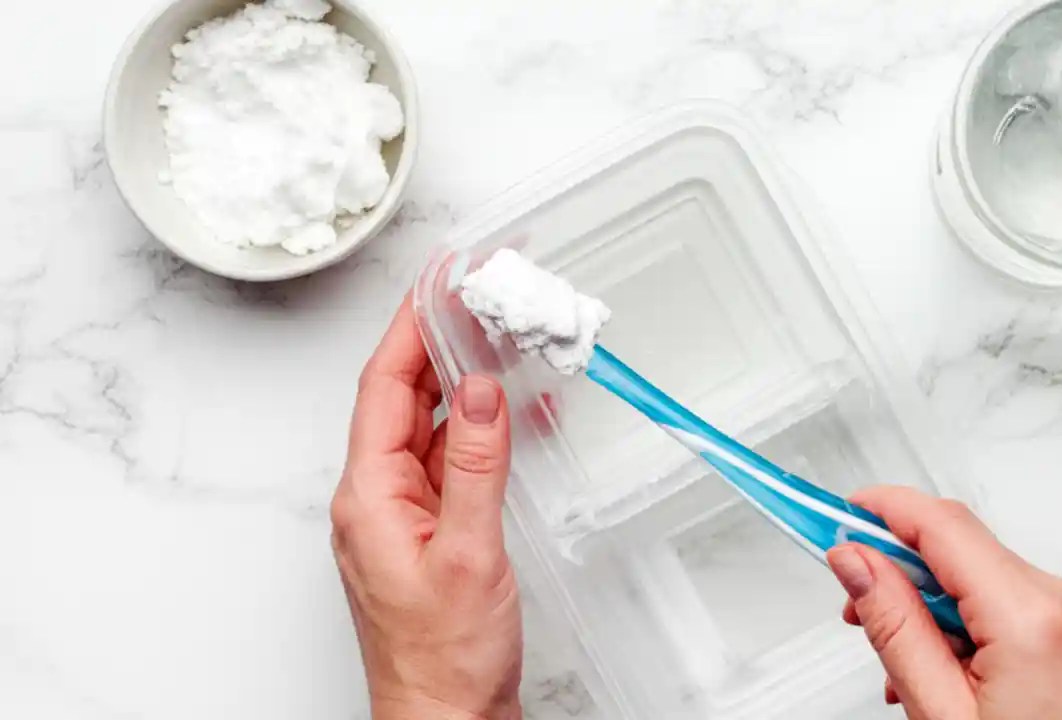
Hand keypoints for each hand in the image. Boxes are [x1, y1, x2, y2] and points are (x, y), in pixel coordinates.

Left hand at [330, 296, 522, 719]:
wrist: (444, 719)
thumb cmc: (444, 657)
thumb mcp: (470, 553)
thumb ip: (474, 465)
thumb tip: (478, 391)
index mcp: (369, 495)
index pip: (383, 385)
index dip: (411, 324)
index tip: (439, 278)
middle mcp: (375, 497)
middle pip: (399, 396)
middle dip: (438, 339)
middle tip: (476, 294)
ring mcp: (398, 514)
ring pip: (424, 425)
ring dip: (460, 381)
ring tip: (498, 336)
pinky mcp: (424, 530)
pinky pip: (445, 461)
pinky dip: (475, 430)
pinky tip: (510, 414)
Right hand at [828, 487, 1061, 719]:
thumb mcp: (945, 717)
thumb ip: (895, 628)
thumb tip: (857, 564)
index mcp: (1039, 622)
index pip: (942, 526)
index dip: (880, 512)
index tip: (837, 515)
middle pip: (967, 554)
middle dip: (906, 576)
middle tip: (861, 609)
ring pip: (995, 580)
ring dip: (945, 609)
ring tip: (920, 671)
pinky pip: (1030, 606)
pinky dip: (987, 626)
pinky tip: (965, 673)